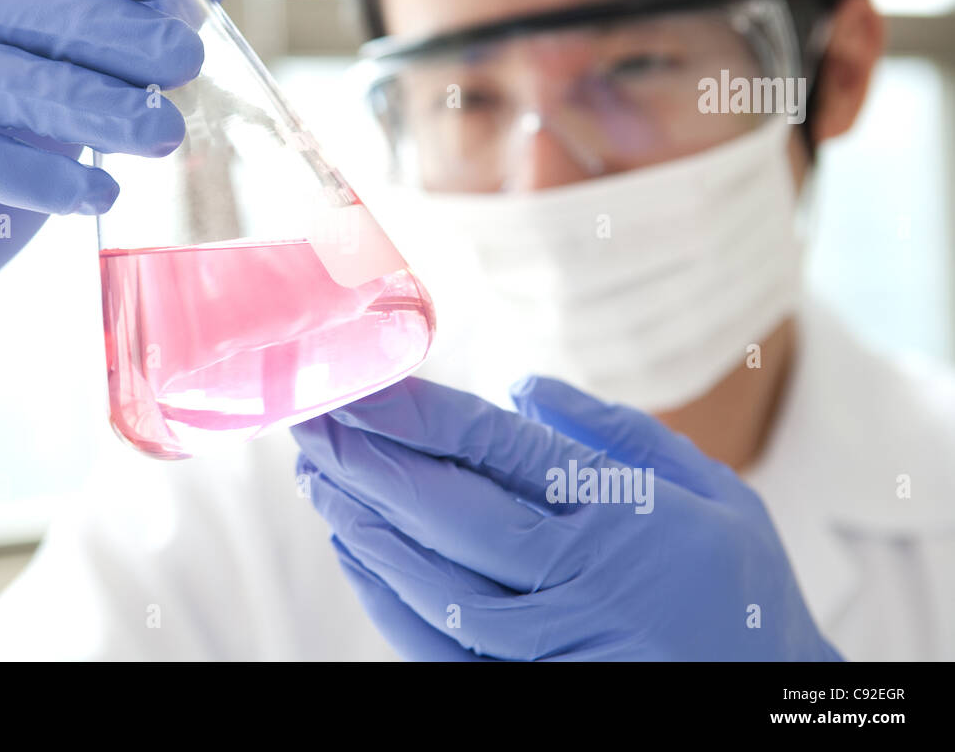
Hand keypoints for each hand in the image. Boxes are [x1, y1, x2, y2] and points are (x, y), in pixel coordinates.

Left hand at [292, 376, 841, 660]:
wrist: (776, 703)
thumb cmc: (741, 586)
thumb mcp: (711, 489)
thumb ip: (615, 434)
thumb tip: (521, 386)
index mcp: (617, 514)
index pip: (491, 448)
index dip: (412, 412)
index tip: (356, 382)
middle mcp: (575, 577)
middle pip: (444, 510)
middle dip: (365, 459)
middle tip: (309, 419)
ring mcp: (548, 642)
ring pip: (428, 580)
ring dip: (362, 523)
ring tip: (317, 475)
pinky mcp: (528, 686)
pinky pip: (437, 647)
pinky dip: (386, 597)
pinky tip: (354, 550)